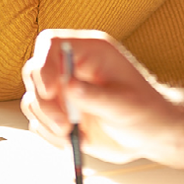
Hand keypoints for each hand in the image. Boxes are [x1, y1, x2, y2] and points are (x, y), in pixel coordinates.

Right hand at [22, 30, 183, 164]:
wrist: (150, 136)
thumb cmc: (146, 111)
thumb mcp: (126, 104)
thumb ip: (97, 96)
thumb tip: (69, 86)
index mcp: (92, 52)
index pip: (51, 44)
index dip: (44, 64)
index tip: (50, 91)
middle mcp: (73, 68)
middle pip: (34, 73)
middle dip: (44, 102)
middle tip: (65, 124)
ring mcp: (64, 92)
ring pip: (33, 100)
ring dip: (48, 121)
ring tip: (74, 133)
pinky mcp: (60, 114)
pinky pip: (38, 123)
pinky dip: (51, 135)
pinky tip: (76, 139)